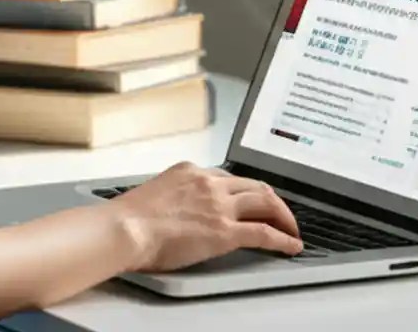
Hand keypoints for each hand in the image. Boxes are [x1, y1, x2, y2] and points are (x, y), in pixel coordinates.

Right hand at [109, 162, 302, 271]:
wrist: (125, 229)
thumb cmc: (129, 219)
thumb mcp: (156, 194)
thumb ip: (175, 196)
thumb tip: (178, 211)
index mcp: (190, 172)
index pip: (229, 178)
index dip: (245, 191)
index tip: (251, 200)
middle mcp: (209, 183)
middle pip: (254, 185)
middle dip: (272, 200)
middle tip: (281, 214)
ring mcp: (219, 205)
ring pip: (266, 202)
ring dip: (284, 216)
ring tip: (292, 230)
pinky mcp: (225, 231)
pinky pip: (264, 233)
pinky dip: (282, 239)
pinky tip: (290, 246)